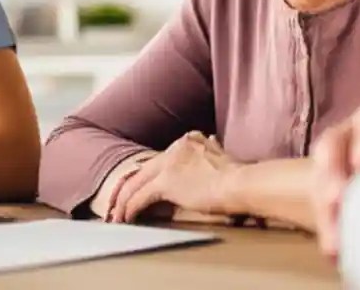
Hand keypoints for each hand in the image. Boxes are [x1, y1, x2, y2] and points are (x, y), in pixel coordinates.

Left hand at [110, 131, 241, 223]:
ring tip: (117, 216)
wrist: (242, 183)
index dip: (148, 177)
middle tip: (118, 204)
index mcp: (188, 141)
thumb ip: (212, 147)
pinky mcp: (166, 182)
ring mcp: (169, 163)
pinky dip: (130, 208)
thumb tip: (211, 140)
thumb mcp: (222, 155)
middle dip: (128, 188)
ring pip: (136, 183)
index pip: (160, 160)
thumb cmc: (239, 177)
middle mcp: (175, 148)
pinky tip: (126, 218)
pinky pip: (140, 197)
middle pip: (142, 170)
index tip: (141, 189)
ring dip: (123, 201)